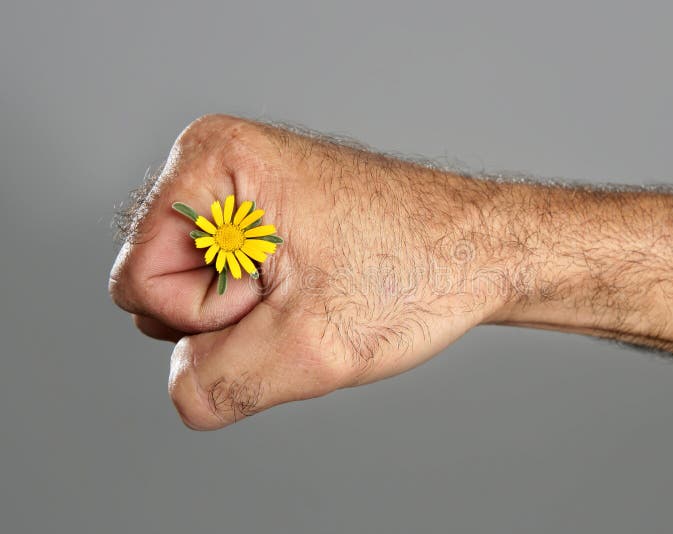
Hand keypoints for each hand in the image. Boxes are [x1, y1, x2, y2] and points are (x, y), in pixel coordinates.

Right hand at [110, 115, 500, 428]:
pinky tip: (317, 287)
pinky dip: (266, 304)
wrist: (480, 248)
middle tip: (304, 297)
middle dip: (227, 317)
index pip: (139, 283)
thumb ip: (217, 383)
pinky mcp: (260, 212)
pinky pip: (224, 281)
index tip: (286, 294)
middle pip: (157, 284)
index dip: (211, 316)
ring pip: (192, 291)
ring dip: (250, 315)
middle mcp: (216, 161)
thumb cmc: (414, 274)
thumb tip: (184, 388)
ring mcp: (239, 187)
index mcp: (213, 162)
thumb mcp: (312, 347)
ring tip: (315, 291)